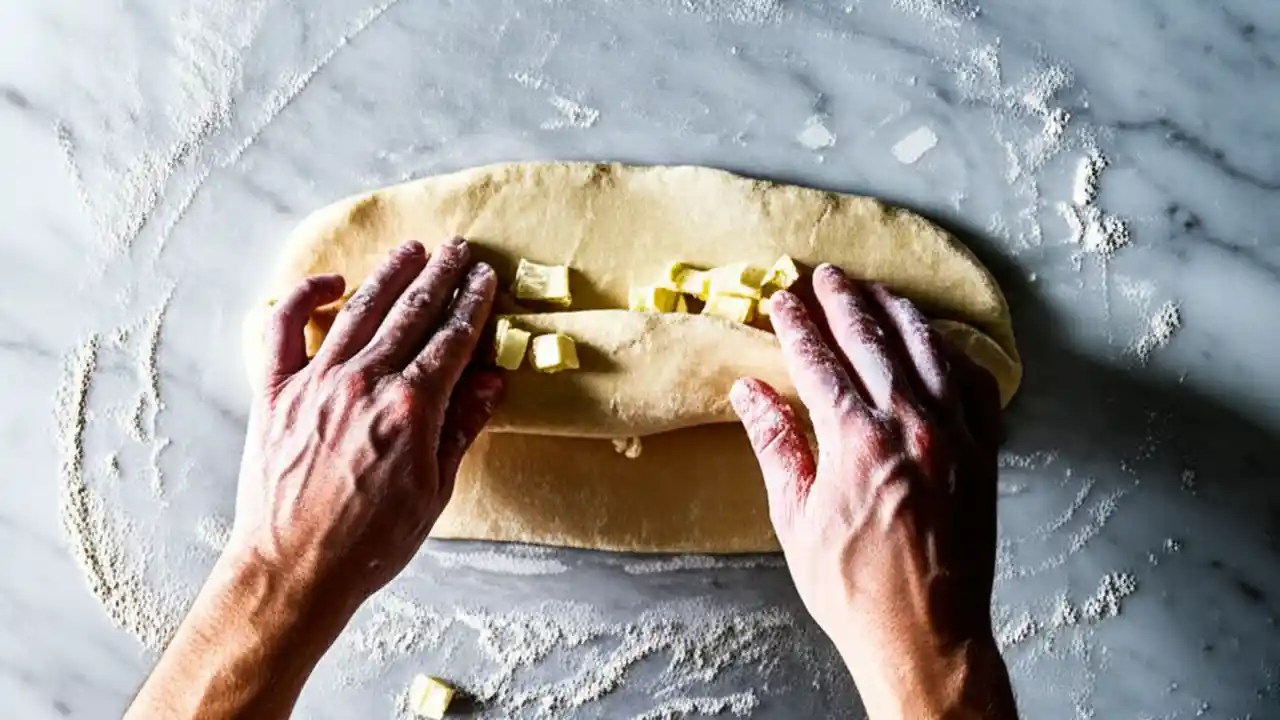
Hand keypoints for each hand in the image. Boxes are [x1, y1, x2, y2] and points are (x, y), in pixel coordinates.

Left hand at [231, 237, 501, 610]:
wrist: (294, 568)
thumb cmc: (369, 542)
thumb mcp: (434, 491)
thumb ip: (461, 428)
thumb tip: (491, 382)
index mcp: (410, 407)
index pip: (452, 340)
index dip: (473, 304)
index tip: (485, 279)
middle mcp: (363, 382)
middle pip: (411, 312)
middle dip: (440, 275)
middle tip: (459, 249)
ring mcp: (315, 382)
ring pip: (358, 310)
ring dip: (389, 274)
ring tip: (411, 250)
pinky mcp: (274, 392)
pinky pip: (284, 329)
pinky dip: (304, 298)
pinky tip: (331, 283)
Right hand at [731, 264, 1013, 718]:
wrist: (926, 633)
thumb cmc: (853, 587)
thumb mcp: (795, 519)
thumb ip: (776, 445)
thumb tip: (750, 392)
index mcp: (856, 441)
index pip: (820, 360)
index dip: (797, 324)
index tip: (782, 299)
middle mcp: (911, 426)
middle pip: (873, 340)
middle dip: (844, 301)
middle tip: (825, 275)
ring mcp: (955, 435)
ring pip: (927, 350)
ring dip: (897, 313)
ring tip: (875, 290)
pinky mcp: (984, 452)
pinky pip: (974, 384)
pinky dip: (952, 353)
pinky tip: (936, 341)